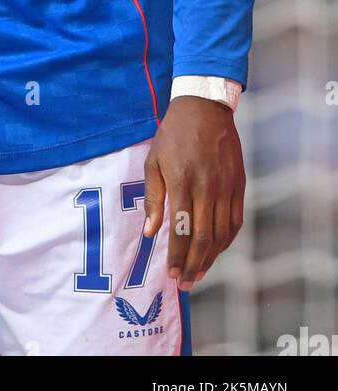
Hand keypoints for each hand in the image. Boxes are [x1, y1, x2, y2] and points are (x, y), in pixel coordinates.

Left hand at [143, 95, 244, 291]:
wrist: (204, 108)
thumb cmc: (173, 134)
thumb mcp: (153, 161)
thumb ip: (154, 197)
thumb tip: (151, 232)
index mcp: (182, 181)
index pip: (182, 230)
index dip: (178, 256)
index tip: (172, 274)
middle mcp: (207, 187)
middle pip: (204, 238)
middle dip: (194, 265)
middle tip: (185, 283)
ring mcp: (226, 187)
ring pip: (222, 234)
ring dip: (211, 258)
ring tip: (199, 273)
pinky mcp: (239, 185)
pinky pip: (235, 221)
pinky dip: (226, 240)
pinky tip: (216, 250)